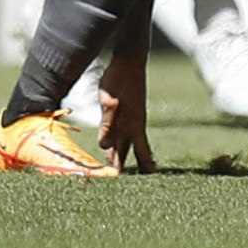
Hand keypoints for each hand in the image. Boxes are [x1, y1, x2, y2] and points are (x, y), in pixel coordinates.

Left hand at [97, 49, 155, 172]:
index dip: (141, 168)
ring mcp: (127, 117)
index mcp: (134, 124)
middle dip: (126, 168)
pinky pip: (117, 132)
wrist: (129, 59)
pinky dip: (114, 143)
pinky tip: (110, 146)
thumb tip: (106, 145)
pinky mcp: (121, 110)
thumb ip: (108, 123)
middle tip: (125, 187)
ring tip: (115, 171)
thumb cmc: (120, 79)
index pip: (140, 153)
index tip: (139, 183)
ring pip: (123, 143)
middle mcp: (132, 124)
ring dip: (119, 157)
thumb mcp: (110, 101)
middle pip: (129, 152)